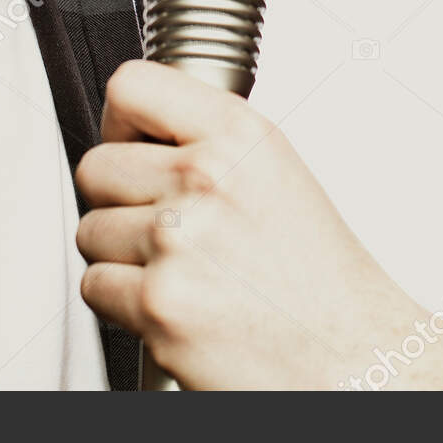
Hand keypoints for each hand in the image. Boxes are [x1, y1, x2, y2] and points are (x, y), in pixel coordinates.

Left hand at [75, 59, 442, 389]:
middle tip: (162, 227)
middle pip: (96, 166)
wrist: (353, 355)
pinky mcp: (158, 301)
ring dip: (120, 256)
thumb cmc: (320, 279)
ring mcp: (178, 239)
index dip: (122, 123)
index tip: (134, 146)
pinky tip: (172, 303)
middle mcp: (207, 177)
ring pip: (89, 230)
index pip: (131, 87)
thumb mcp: (277, 173)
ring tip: (178, 270)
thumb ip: (209, 143)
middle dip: (117, 201)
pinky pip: (94, 285)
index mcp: (240, 135)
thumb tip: (137, 135)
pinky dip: (122, 302)